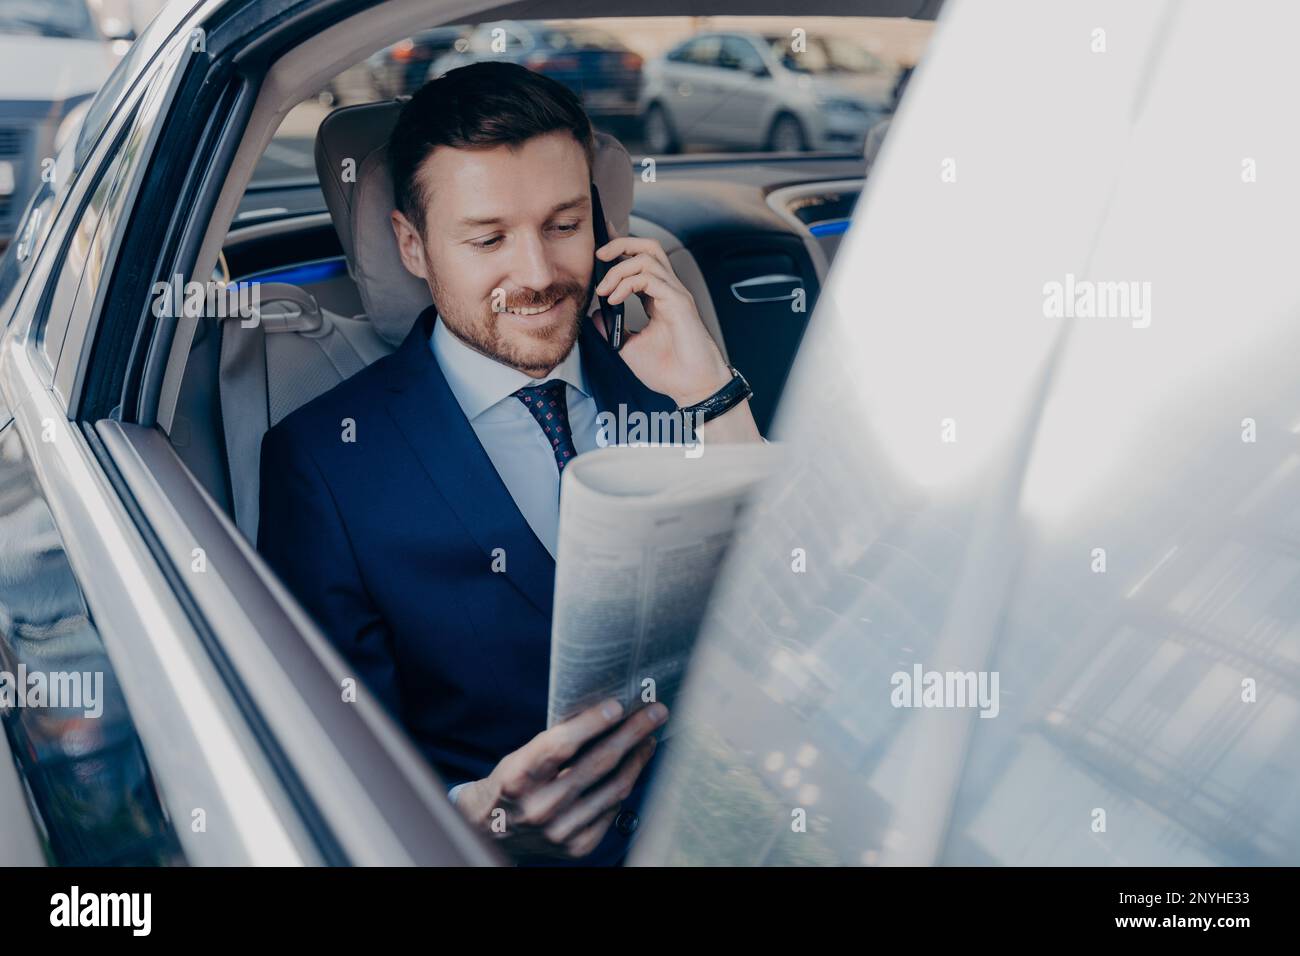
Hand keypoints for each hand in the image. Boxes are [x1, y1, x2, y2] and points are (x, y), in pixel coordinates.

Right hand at [453, 698, 666, 860]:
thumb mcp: (520, 757)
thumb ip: (555, 743)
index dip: (593, 723)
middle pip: (598, 763)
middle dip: (633, 733)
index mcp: (519, 777)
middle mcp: (540, 807)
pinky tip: (631, 768)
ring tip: (649, 738)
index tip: (619, 705)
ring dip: (637, 758)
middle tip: (656, 712)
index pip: (562, 744)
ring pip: (614, 788)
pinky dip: (623, 785)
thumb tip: (604, 713)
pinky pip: (612, 809)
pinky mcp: (576, 846)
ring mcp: (560, 831)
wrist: (492, 831)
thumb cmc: (512, 784)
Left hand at [594, 237, 760, 441]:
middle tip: (598, 256)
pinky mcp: (679, 302)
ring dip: (619, 269)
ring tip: (604, 290)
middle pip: (649, 248)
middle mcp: (668, 291)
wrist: (690, 387)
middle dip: (620, 244)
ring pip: (648, 257)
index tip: (597, 256)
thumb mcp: (629, 347)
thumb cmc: (668, 370)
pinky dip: (627, 284)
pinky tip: (615, 299)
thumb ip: (613, 329)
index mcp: (658, 299)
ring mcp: (675, 294)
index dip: (619, 253)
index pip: (640, 263)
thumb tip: (595, 316)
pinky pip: (650, 278)